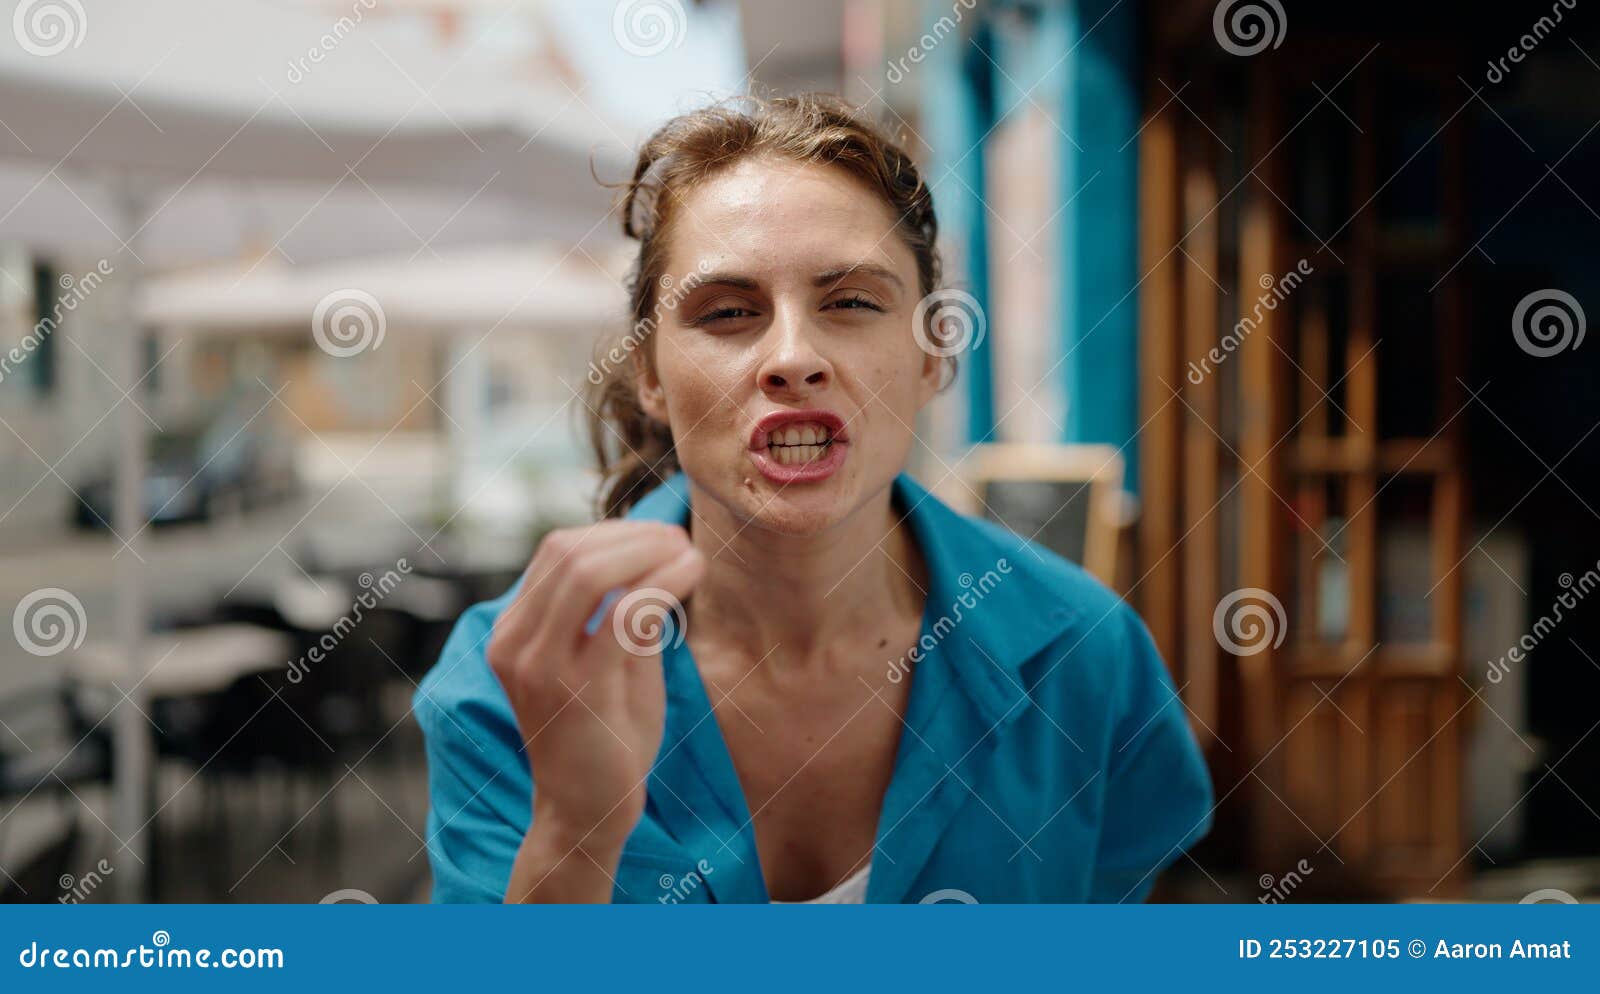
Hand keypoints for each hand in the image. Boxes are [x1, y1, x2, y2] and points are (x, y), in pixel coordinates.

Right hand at [488, 520, 704, 852]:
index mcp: (513, 631)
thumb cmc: (604, 738)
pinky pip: (621, 613)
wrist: (586, 814)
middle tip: (680, 540)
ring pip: (588, 572)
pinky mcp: (576, 688)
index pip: (557, 550)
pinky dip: (662, 583)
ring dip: (647, 552)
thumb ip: (621, 611)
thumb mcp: (608, 661)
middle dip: (633, 536)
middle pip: (567, 550)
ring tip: (688, 555)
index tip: (661, 537)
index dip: (614, 532)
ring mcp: (538, 665)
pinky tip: (690, 575)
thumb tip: (660, 553)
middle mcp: (513, 642)